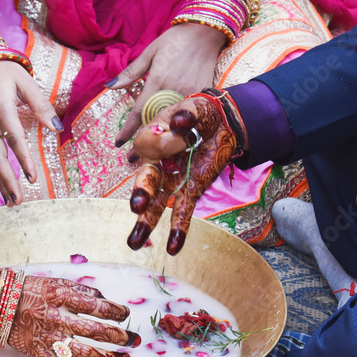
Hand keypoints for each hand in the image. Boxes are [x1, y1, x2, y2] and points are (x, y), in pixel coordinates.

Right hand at [0, 60, 64, 205]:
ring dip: (1, 181)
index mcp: (1, 108)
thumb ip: (41, 105)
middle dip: (7, 180)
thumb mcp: (26, 82)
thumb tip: (57, 127)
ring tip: (13, 201)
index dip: (23, 159)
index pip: (13, 138)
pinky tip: (5, 186)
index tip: (32, 178)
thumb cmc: (6, 72)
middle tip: (18, 200)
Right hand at [7, 276, 141, 356]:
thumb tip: (104, 300)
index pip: (98, 306)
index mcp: (63, 297)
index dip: (116, 312)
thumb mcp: (56, 282)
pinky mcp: (39, 354)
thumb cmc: (30, 291)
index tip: (125, 315)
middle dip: (120, 337)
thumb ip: (81, 291)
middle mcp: (58, 318)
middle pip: (96, 331)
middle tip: (135, 341)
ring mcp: (48, 338)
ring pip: (83, 354)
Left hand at [112, 23, 226, 146]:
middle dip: (144, 141)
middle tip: (133, 157)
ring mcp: (190, 94)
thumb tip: (109, 87)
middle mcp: (173, 91)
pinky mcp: (203, 95)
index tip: (119, 143)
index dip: (128, 129)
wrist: (205, 31)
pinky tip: (174, 140)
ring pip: (173, 123)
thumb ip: (130, 73)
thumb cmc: (174, 40)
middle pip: (156, 122)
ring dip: (162, 140)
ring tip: (152, 155)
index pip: (138, 112)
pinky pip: (190, 116)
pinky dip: (181, 128)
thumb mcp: (149, 53)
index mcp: (157, 81)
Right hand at [125, 94, 239, 254]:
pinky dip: (178, 230)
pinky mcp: (190, 191)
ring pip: (155, 203)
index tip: (181, 128)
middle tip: (135, 206)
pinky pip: (182, 212)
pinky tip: (173, 248)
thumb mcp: (194, 108)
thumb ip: (186, 114)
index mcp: (151, 138)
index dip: (163, 141)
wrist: (223, 122)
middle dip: (140, 193)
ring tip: (134, 243)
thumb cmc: (201, 112)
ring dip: (146, 223)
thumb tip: (179, 124)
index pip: (146, 145)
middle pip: (145, 180)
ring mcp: (172, 180)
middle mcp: (157, 163)